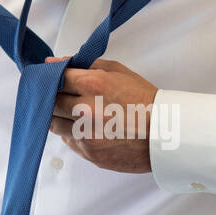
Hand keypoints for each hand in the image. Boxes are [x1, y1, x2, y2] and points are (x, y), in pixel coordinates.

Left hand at [48, 58, 158, 173]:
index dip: (50, 78)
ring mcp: (86, 134)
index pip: (54, 78)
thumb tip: (53, 61)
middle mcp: (86, 110)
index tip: (50, 80)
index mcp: (93, 84)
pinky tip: (86, 128)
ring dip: (59, 117)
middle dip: (53, 98)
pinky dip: (71, 134)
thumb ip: (82, 64)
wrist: (166, 133)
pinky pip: (66, 141)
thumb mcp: (116, 71)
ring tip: (75, 113)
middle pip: (49, 102)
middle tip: (63, 97)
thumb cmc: (143, 100)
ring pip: (53, 123)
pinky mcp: (89, 153)